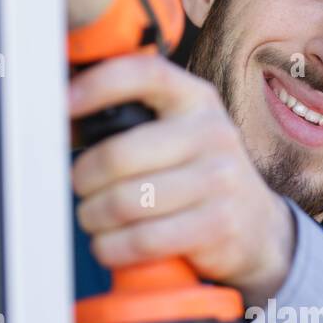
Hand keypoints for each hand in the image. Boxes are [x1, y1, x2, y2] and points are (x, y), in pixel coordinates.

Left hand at [70, 53, 296, 306]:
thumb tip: (63, 118)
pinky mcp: (218, 224)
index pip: (144, 75)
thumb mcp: (181, 134)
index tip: (63, 106)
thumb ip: (135, 120)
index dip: (96, 86)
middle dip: (84, 179)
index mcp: (196, 100)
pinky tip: (109, 246)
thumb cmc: (200, 178)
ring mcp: (220, 180)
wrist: (258, 229)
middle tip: (81, 189)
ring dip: (94, 218)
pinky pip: (144, 239)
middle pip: (119, 155)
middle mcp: (212, 133)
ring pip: (126, 202)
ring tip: (93, 220)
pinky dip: (113, 248)